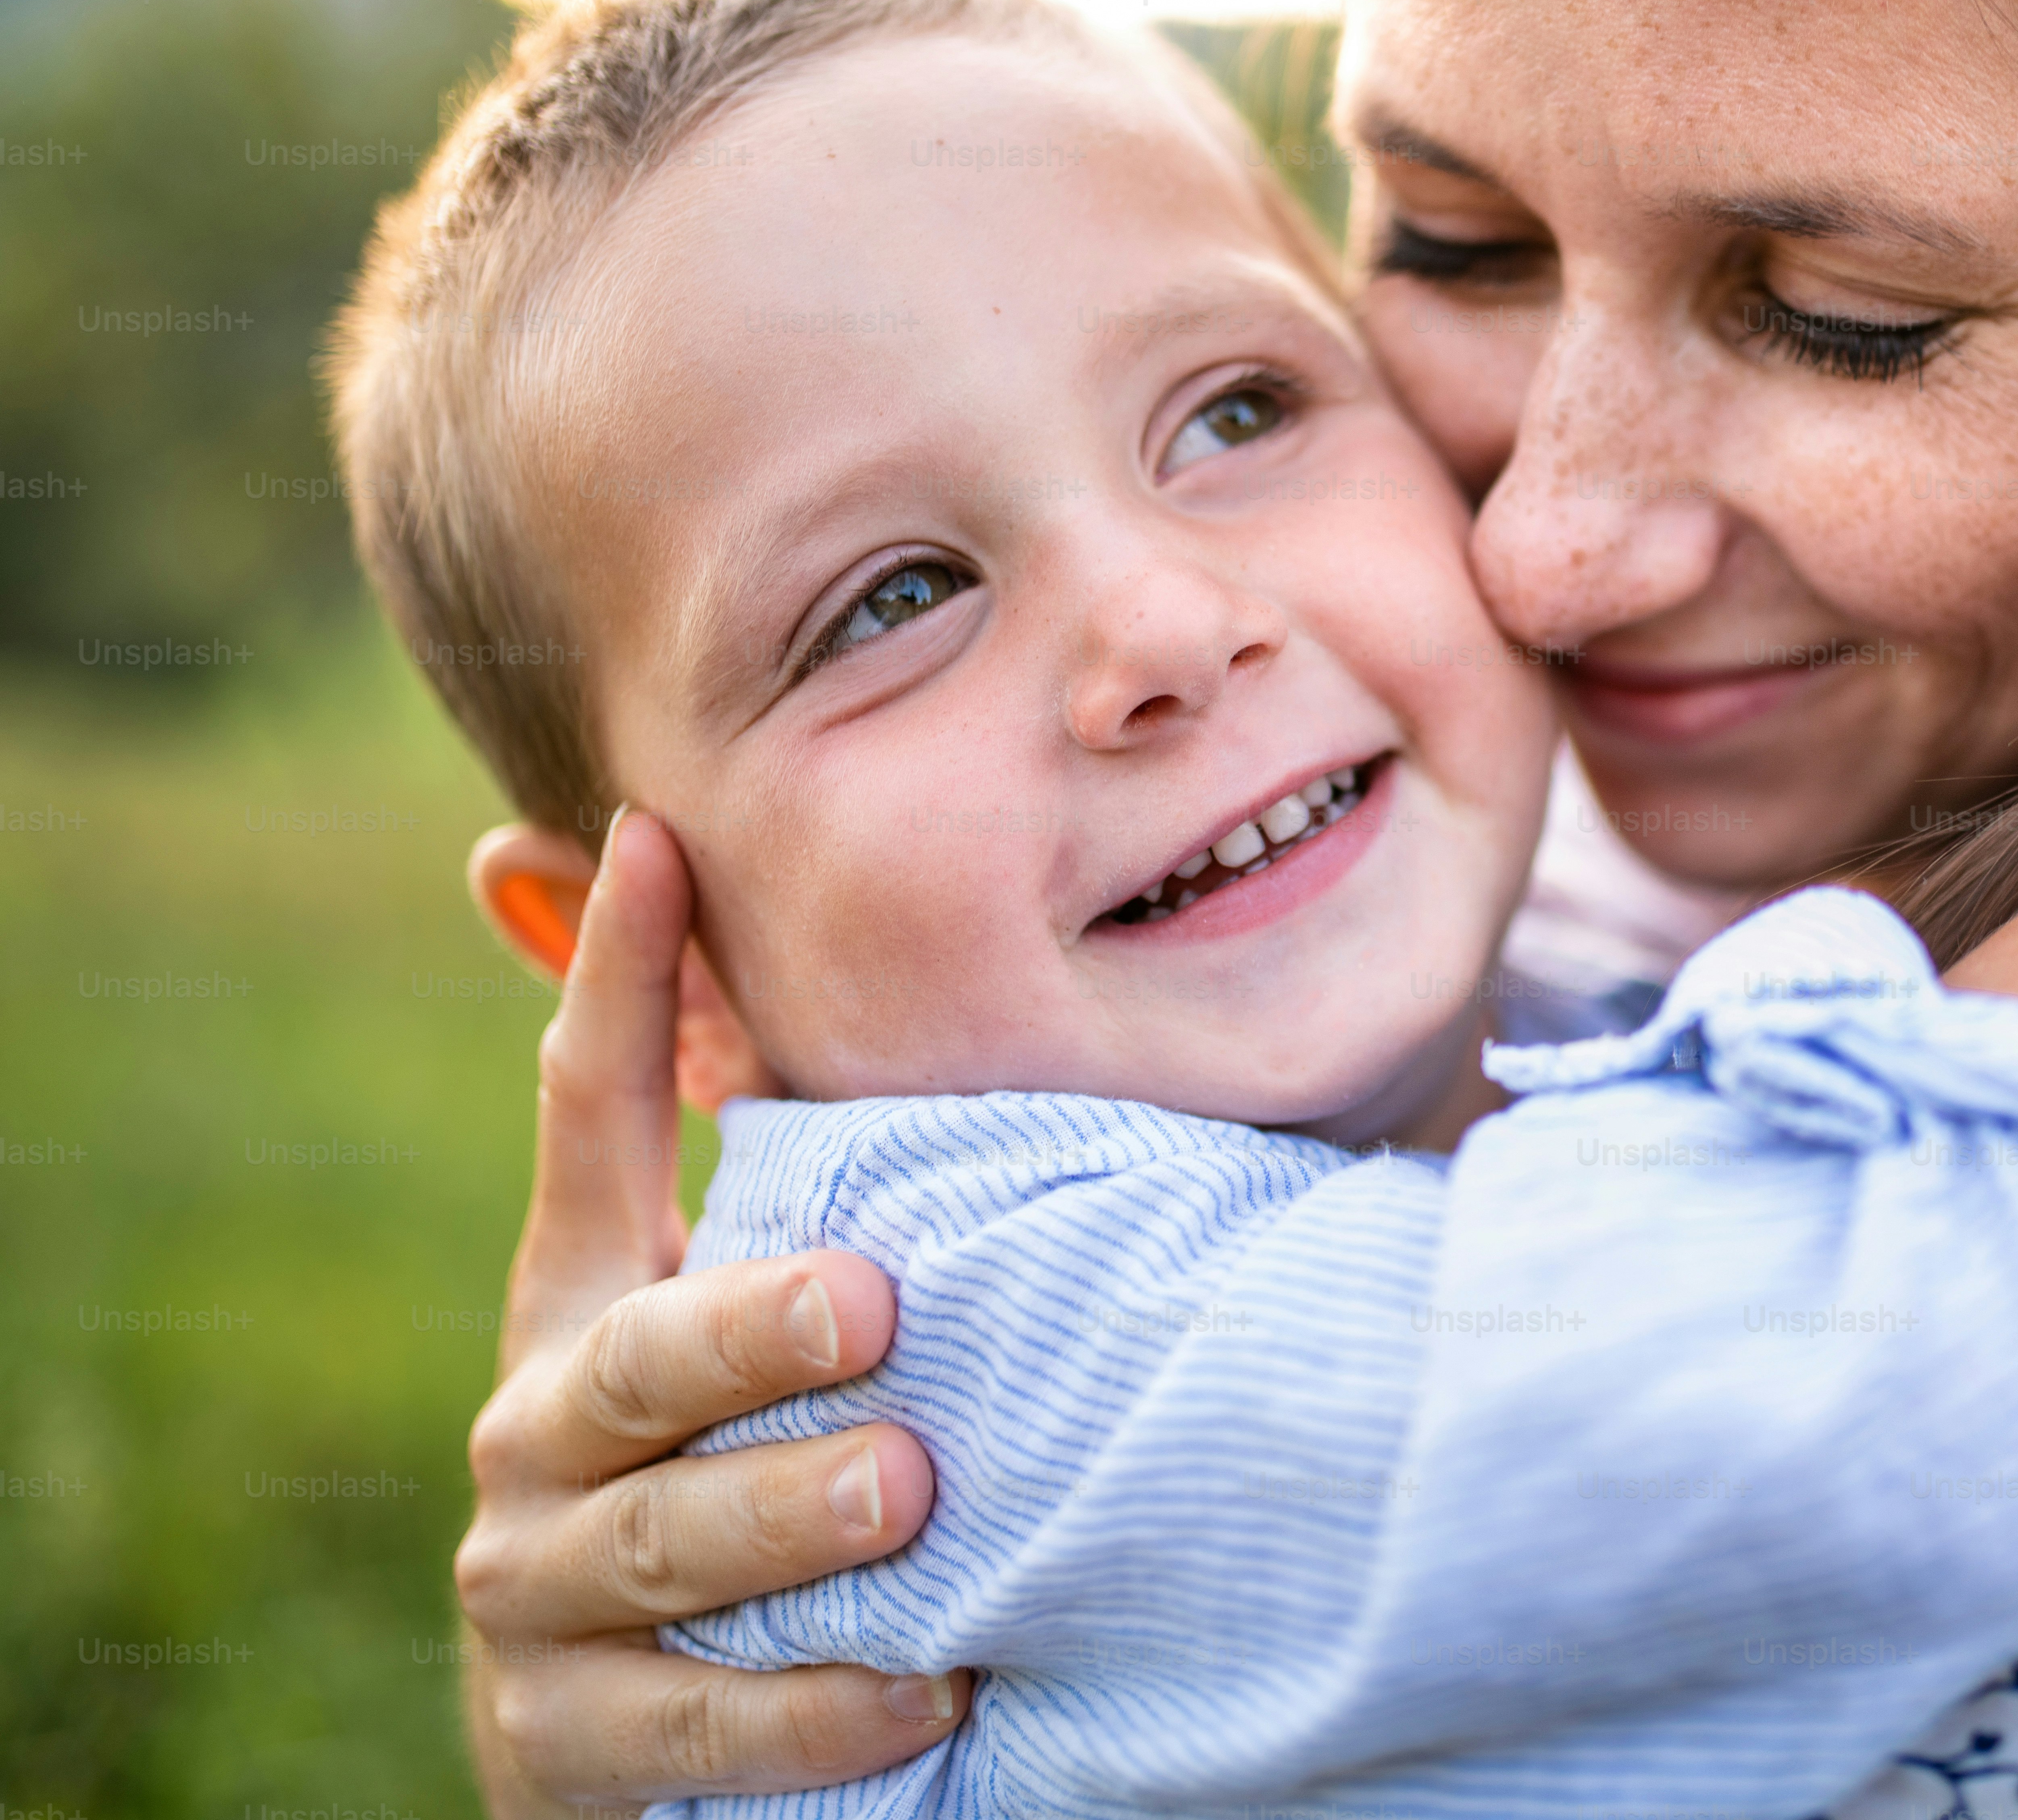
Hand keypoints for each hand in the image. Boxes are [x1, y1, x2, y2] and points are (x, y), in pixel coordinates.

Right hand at [453, 809, 968, 1812]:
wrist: (612, 1736)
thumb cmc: (718, 1480)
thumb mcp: (727, 1332)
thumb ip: (788, 1185)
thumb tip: (803, 957)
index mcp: (578, 1309)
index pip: (580, 1114)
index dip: (615, 976)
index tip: (662, 840)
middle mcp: (535, 1436)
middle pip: (634, 1364)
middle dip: (747, 1331)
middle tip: (874, 1305)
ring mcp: (533, 1596)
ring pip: (668, 1550)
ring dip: (792, 1519)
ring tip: (914, 1489)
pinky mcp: (563, 1746)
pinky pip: (705, 1730)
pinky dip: (821, 1706)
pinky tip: (932, 1683)